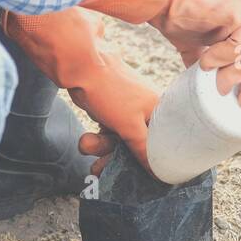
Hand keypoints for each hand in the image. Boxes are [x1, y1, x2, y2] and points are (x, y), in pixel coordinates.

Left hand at [2, 8, 158, 173]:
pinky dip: (97, 139)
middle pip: (136, 145)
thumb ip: (145, 151)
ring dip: (101, 148)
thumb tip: (160, 174)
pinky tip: (86, 142)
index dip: (147, 162)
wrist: (79, 65)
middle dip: (115, 157)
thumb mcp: (130, 127)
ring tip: (86, 145)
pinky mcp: (111, 110)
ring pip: (119, 140)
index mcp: (159, 111)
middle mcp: (146, 110)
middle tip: (99, 168)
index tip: (133, 174)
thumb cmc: (110, 93)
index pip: (161, 145)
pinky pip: (108, 132)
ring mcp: (127, 110)